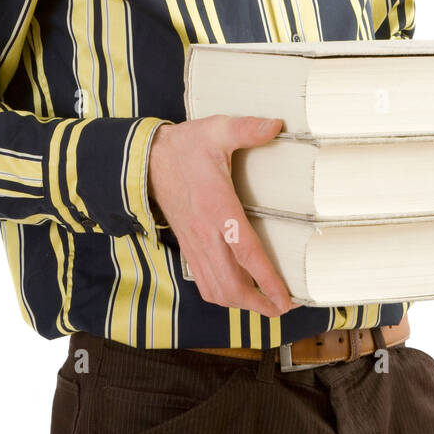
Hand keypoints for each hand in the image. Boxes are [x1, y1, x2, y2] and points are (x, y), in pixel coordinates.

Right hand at [147, 115, 301, 316]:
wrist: (147, 158)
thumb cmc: (187, 145)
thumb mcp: (217, 130)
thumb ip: (247, 128)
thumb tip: (277, 125)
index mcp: (218, 207)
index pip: (247, 253)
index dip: (268, 280)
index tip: (286, 299)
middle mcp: (205, 233)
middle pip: (231, 285)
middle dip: (258, 304)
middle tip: (283, 307)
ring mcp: (194, 243)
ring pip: (216, 290)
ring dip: (241, 304)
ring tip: (266, 305)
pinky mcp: (188, 246)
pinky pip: (204, 282)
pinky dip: (222, 295)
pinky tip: (238, 293)